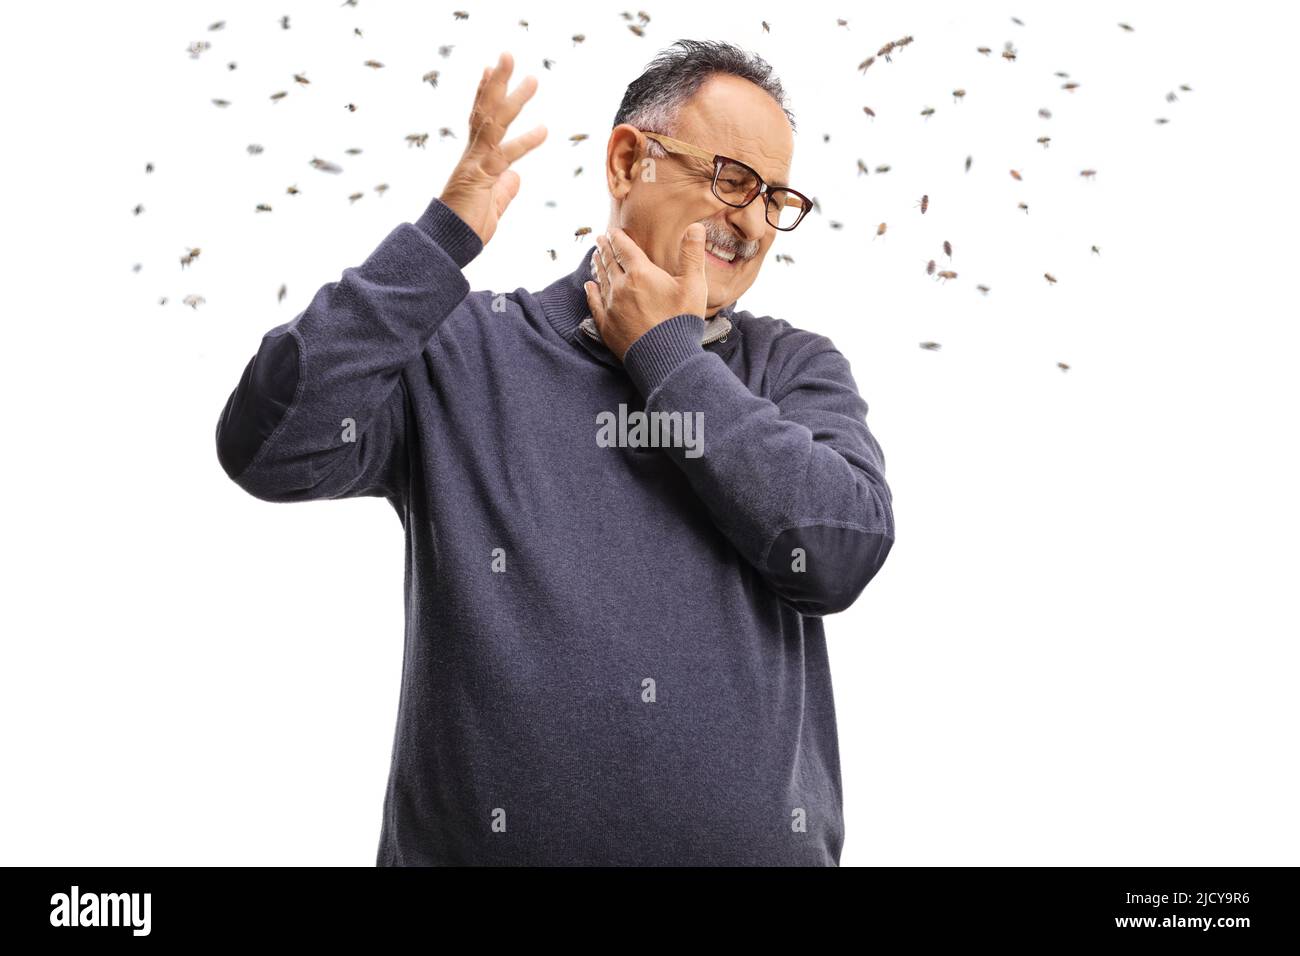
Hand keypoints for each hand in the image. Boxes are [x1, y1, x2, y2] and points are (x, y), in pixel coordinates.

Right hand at [439, 51, 546, 246]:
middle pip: (485, 110)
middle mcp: (472, 155)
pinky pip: (504, 154)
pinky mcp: (479, 177)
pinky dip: (525, 141)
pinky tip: (544, 130)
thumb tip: (515, 176)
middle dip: (497, 82)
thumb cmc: (465, 229)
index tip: (491, 70)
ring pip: (494, 123)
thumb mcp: (492, 206)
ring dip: (513, 98)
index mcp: (474, 160)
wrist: (448, 244)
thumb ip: (503, 190)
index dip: (486, 94)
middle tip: (508, 55)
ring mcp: (475, 163)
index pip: (480, 120)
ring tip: (532, 79)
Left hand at [583, 224, 707, 360]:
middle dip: (605, 249)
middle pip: (610, 262)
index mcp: (641, 273)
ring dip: (598, 266)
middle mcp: (621, 286)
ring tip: (595, 257)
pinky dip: (591, 292)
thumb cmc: (682, 321)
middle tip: (600, 240)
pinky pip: (595, 304)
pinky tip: (589, 286)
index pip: (625, 248)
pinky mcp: (607, 325)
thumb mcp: (694, 285)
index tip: (612, 231)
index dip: (617, 237)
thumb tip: (696, 226)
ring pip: (601, 280)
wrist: (666, 358)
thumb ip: (692, 254)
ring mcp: (612, 306)